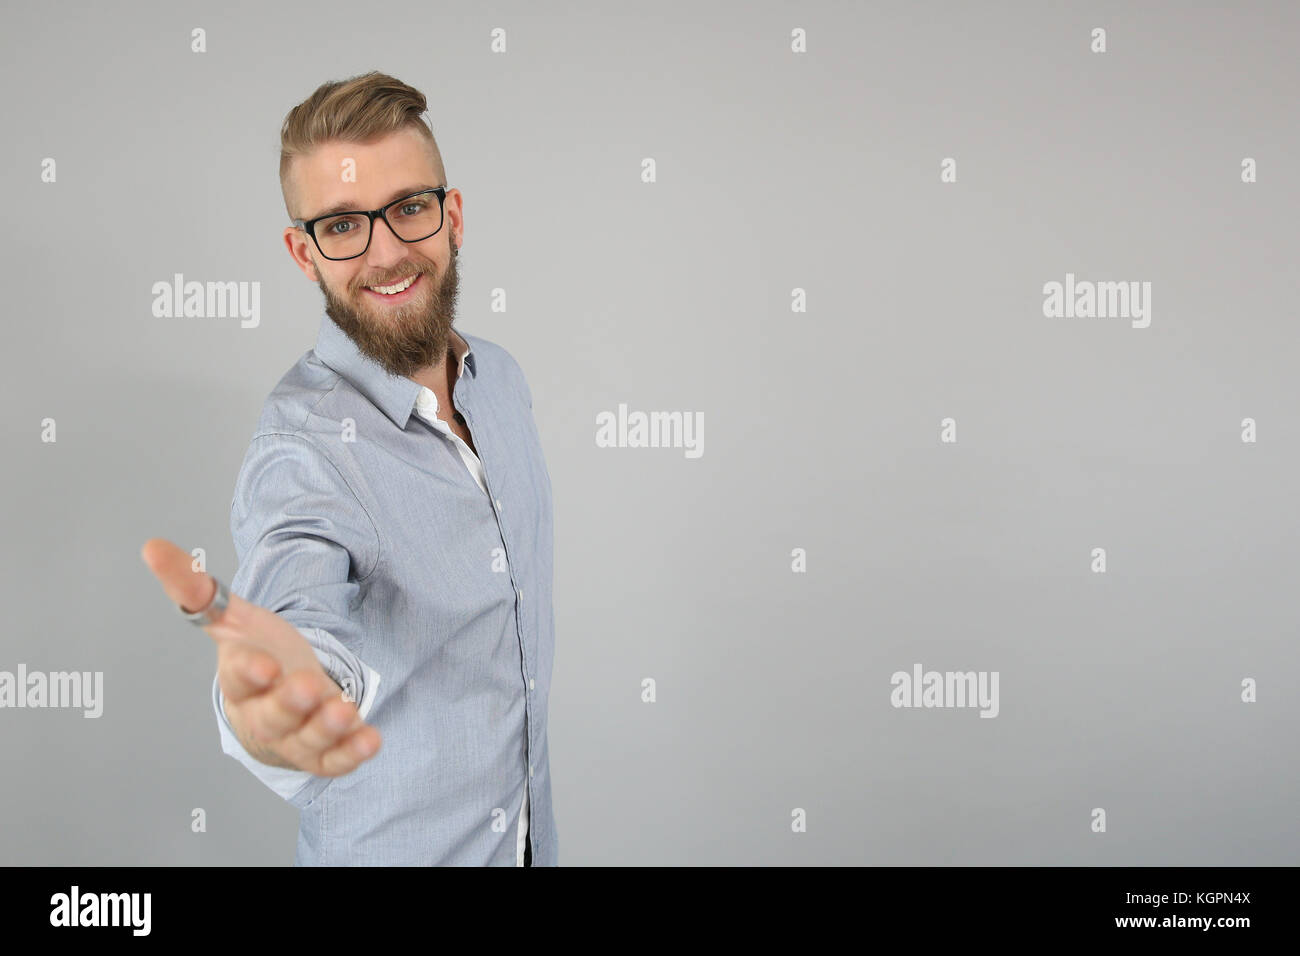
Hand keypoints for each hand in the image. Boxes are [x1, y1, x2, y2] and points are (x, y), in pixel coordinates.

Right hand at [140, 538, 381, 775]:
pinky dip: (352, 752)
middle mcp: (264, 715)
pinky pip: (336, 759)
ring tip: (345, 710)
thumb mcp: (233, 620)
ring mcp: (295, 737)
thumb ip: (196, 588)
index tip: (263, 664)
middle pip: (273, 715)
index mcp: (240, 682)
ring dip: (326, 728)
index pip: (238, 678)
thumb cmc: (257, 657)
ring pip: (306, 739)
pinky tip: (371, 738)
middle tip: (308, 686)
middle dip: (290, 703)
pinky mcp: (323, 751)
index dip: (249, 672)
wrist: (278, 705)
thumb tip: (153, 547)